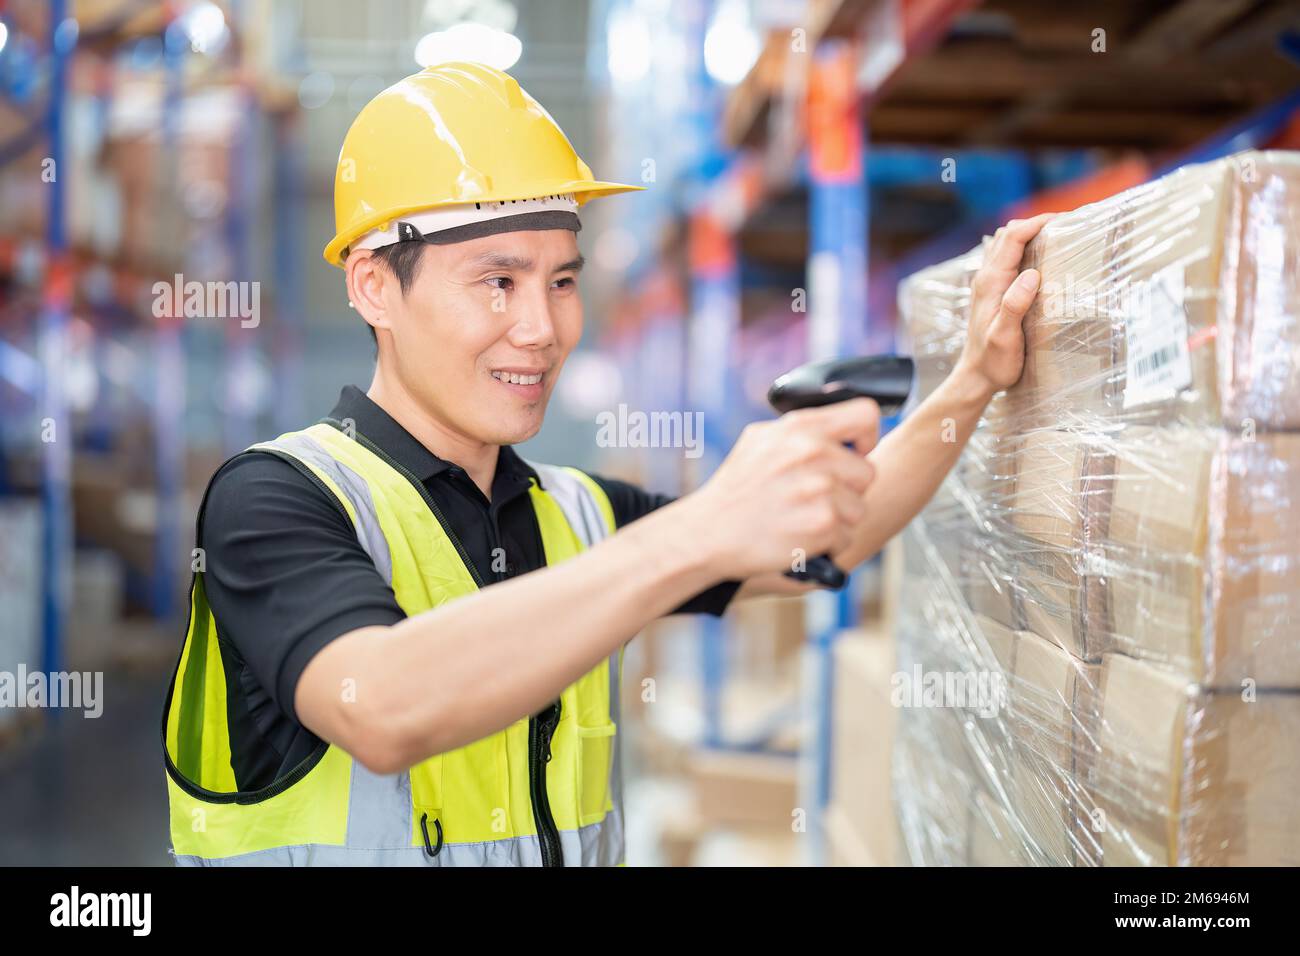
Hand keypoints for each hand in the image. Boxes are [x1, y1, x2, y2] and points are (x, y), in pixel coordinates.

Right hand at [685, 398, 879, 579]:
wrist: (708, 532)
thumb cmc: (736, 490)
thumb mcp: (760, 441)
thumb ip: (802, 431)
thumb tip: (843, 431)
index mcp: (800, 427)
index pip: (865, 415)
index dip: (865, 437)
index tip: (853, 453)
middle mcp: (813, 453)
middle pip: (866, 472)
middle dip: (847, 489)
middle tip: (813, 498)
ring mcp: (820, 489)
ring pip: (859, 508)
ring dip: (838, 519)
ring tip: (802, 518)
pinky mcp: (823, 524)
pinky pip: (847, 536)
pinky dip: (828, 544)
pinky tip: (800, 536)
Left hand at [956, 213, 1054, 395]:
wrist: (976, 376)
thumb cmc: (993, 361)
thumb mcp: (1005, 336)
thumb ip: (1015, 304)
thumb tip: (1031, 275)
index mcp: (991, 282)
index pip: (1012, 237)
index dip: (1037, 223)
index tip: (1064, 220)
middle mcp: (986, 277)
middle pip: (1007, 234)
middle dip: (1035, 223)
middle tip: (1065, 226)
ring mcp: (987, 283)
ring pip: (1005, 244)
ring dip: (1028, 234)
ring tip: (1056, 237)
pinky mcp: (992, 291)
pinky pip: (1005, 258)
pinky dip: (1022, 248)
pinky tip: (1040, 258)